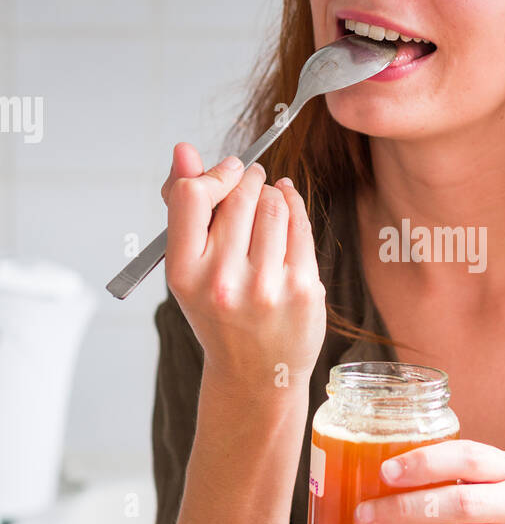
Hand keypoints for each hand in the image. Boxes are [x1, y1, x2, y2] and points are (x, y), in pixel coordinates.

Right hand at [161, 142, 326, 390]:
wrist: (254, 373)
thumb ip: (182, 206)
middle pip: (239, 197)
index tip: (228, 172)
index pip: (191, 197)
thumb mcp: (187, 268)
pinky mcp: (303, 289)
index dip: (214, 174)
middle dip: (248, 179)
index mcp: (184, 274)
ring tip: (268, 195)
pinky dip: (294, 205)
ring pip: (274, 206)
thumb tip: (185, 149)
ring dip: (272, 191)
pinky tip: (287, 203)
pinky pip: (301, 226)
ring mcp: (267, 288)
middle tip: (251, 178)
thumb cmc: (216, 311)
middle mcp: (223, 282)